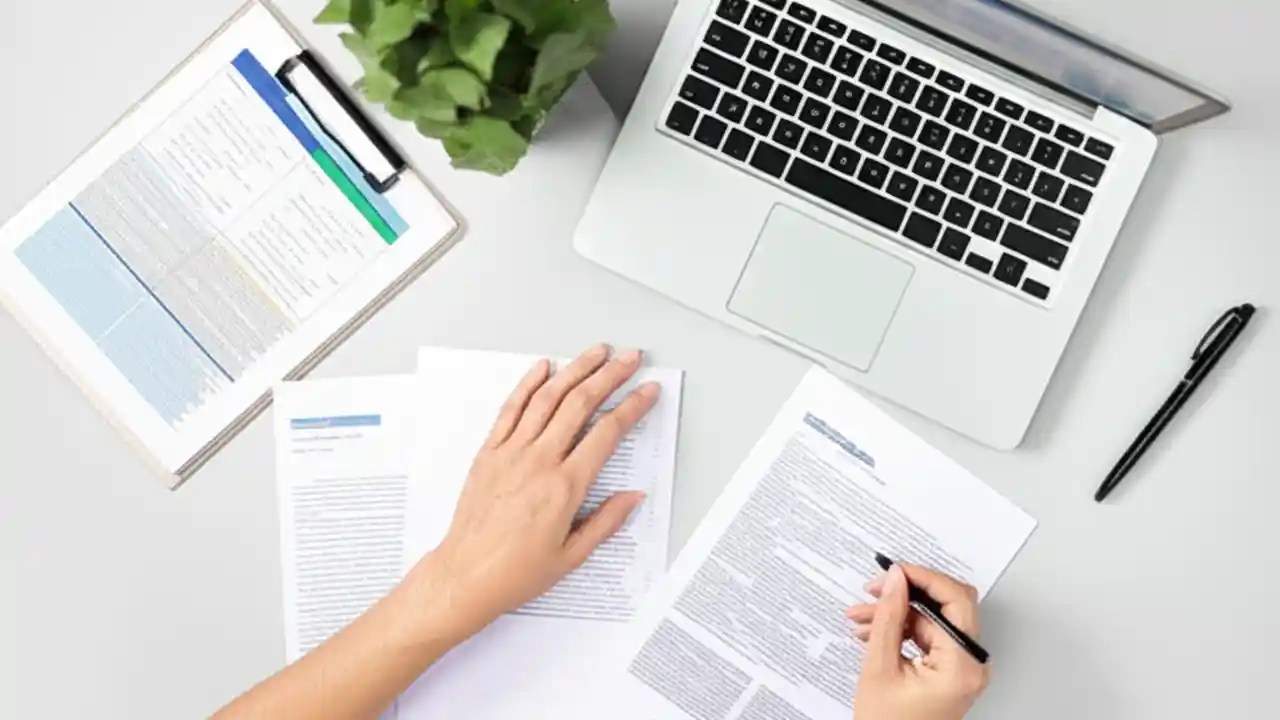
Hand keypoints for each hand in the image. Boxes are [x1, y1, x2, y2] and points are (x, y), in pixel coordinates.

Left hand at [405, 344, 659, 642]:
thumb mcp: (573, 556)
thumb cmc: (515, 572)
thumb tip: (633, 496)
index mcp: (564, 487)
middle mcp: (538, 462)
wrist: (465, 576)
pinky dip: (527, 384)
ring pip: (547, 397)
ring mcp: (511, 453)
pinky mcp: (488, 453)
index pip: (608, 433)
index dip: (633, 406)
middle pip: (581, 403)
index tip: (648, 392)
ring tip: (596, 352)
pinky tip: (543, 367)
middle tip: (630, 359)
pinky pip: (510, 409)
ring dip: (575, 369)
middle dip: (611, 375)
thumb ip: (606, 520)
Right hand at [847, 563, 989, 719]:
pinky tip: (874, 631)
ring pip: (932, 620)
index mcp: (962, 665)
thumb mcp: (880, 667)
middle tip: (876, 589)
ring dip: (897, 613)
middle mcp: (971, 665)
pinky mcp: (950, 671)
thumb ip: (889, 617)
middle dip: (906, 594)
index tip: (895, 571)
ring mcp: (962, 668)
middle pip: (946, 606)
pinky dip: (902, 630)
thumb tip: (896, 580)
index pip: (955, 600)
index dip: (923, 577)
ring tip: (863, 616)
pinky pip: (928, 636)